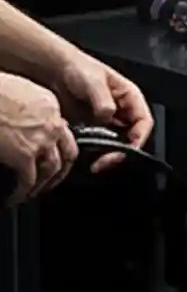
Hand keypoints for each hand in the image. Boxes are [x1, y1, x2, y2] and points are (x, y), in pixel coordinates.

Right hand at [0, 73, 77, 205]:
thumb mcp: (15, 93)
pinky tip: (14, 198)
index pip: (62, 131)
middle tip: (50, 181)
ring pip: (52, 170)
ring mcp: (41, 140)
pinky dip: (22, 192)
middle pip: (68, 152)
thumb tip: (20, 126)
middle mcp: (52, 123)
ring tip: (30, 193)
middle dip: (61, 171)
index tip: (47, 156)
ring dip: (43, 185)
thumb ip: (26, 109)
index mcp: (49, 105)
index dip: (56, 147)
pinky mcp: (24, 155)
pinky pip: (28, 180)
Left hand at [50, 53, 153, 172]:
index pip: (144, 122)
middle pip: (131, 137)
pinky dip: (91, 150)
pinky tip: (82, 150)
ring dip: (105, 153)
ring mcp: (107, 121)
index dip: (138, 138)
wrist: (54, 70)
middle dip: (120, 151)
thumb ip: (103, 102)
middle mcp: (121, 111)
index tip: (126, 150)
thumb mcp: (94, 83)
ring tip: (93, 159)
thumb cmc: (79, 68)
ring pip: (115, 143)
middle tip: (105, 160)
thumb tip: (107, 118)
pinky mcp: (91, 128)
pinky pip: (97, 143)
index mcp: (130, 98)